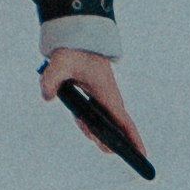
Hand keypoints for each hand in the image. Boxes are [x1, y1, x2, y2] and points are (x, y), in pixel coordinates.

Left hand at [43, 46, 146, 160]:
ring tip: (91, 136)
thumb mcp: (61, 62)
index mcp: (107, 93)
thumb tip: (46, 96)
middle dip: (111, 140)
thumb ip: (51, 79)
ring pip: (103, 120)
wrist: (77, 33)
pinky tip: (82, 123)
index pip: (124, 122)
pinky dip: (89, 120)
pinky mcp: (92, 92)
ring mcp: (100, 95)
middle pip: (114, 126)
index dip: (134, 140)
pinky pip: (94, 112)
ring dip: (97, 130)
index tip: (142, 156)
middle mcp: (107, 96)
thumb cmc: (75, 48)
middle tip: (107, 150)